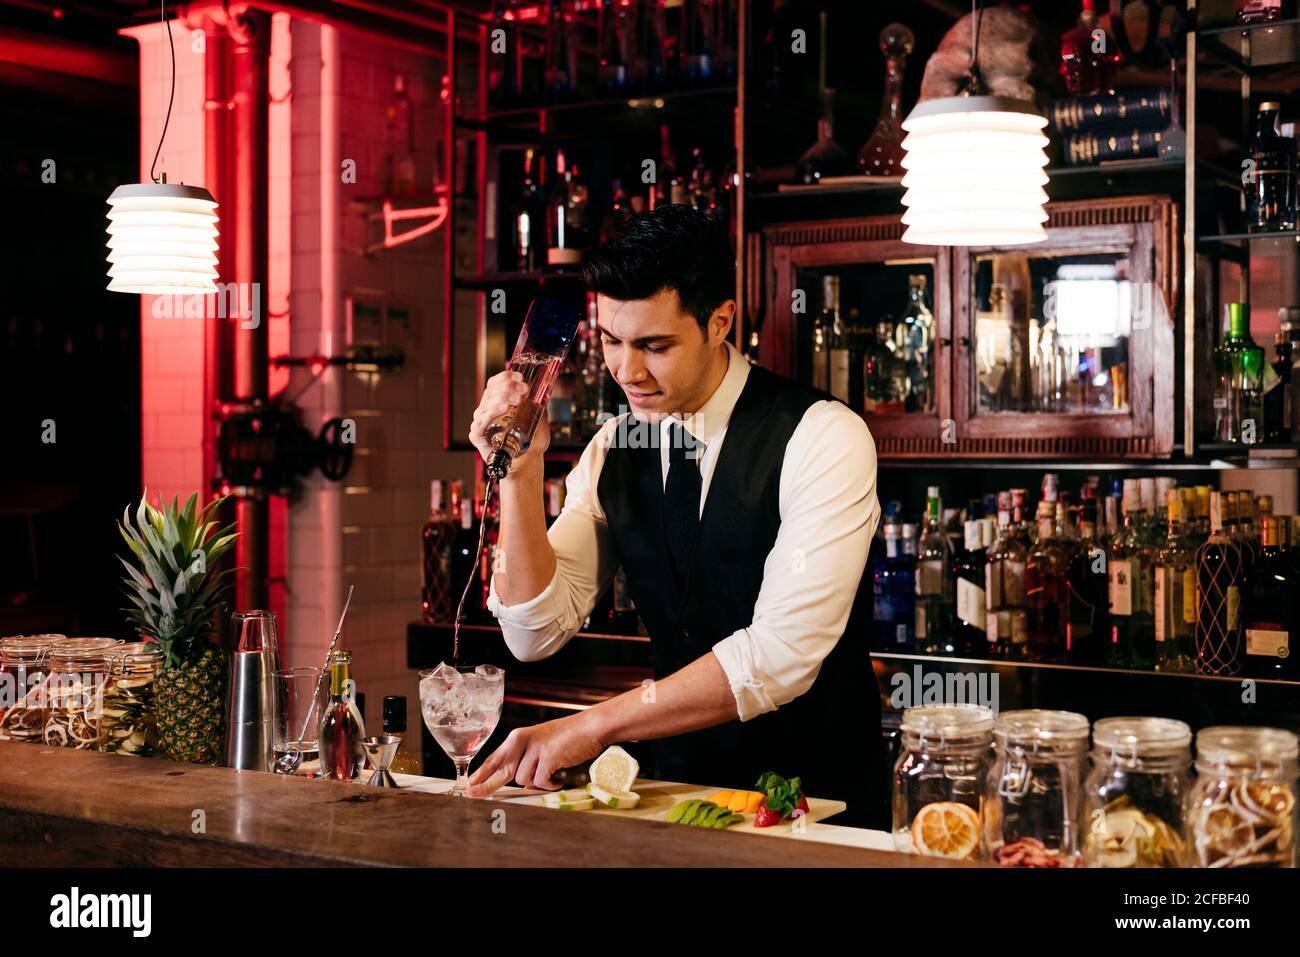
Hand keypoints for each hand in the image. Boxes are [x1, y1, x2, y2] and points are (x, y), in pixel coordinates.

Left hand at [465, 713, 605, 796]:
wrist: (590, 727)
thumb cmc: (568, 736)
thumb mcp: (540, 742)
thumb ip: (526, 759)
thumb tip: (520, 783)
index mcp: (518, 737)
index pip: (495, 757)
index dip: (480, 772)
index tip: (468, 784)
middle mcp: (523, 741)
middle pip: (501, 770)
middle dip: (485, 786)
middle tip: (470, 795)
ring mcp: (535, 749)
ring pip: (524, 780)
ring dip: (538, 783)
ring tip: (553, 774)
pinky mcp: (548, 757)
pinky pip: (541, 782)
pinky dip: (551, 784)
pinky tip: (560, 778)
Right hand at [468, 369, 549, 479]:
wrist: (526, 464)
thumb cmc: (530, 443)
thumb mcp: (539, 422)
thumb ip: (540, 408)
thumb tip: (545, 392)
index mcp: (498, 403)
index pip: (495, 384)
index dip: (505, 377)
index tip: (520, 376)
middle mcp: (487, 410)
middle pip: (491, 391)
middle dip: (508, 386)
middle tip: (524, 388)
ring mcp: (481, 423)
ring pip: (486, 404)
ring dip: (502, 397)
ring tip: (518, 399)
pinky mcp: (477, 436)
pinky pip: (480, 422)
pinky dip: (491, 413)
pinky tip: (503, 409)